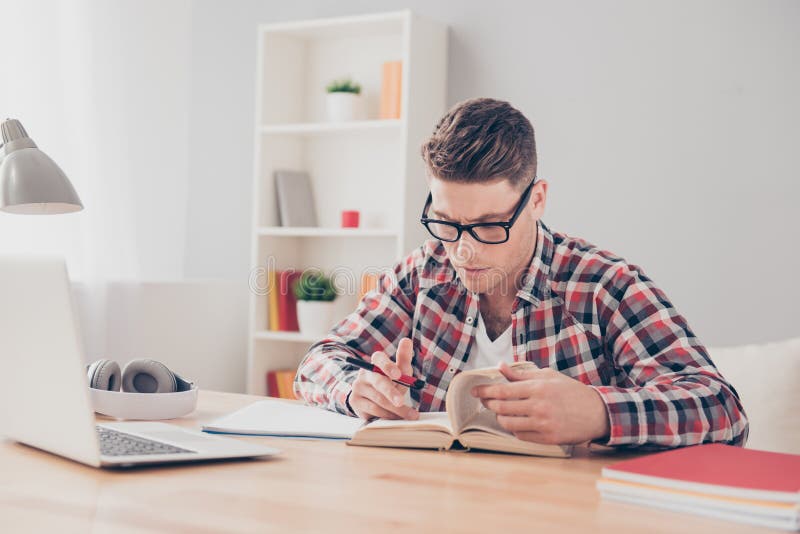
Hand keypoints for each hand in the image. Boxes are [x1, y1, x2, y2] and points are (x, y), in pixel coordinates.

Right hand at [348, 338, 419, 420]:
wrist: (373, 399)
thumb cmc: (391, 382)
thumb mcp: (400, 371)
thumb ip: (404, 358)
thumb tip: (407, 340)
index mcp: (375, 362)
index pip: (378, 358)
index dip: (388, 366)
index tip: (398, 375)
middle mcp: (365, 373)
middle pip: (378, 382)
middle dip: (391, 392)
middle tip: (400, 401)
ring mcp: (358, 387)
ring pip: (378, 399)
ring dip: (395, 409)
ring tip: (410, 415)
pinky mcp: (355, 402)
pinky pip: (373, 410)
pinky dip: (387, 415)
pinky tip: (396, 417)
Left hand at [470, 362, 609, 444]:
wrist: (597, 412)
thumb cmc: (571, 391)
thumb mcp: (548, 376)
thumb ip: (522, 373)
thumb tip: (500, 366)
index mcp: (538, 388)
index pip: (502, 390)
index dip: (485, 391)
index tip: (475, 391)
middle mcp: (538, 406)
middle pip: (501, 408)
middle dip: (489, 404)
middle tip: (485, 401)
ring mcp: (543, 424)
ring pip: (508, 423)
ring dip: (500, 417)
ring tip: (502, 411)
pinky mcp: (547, 439)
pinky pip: (520, 435)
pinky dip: (515, 428)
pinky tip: (517, 422)